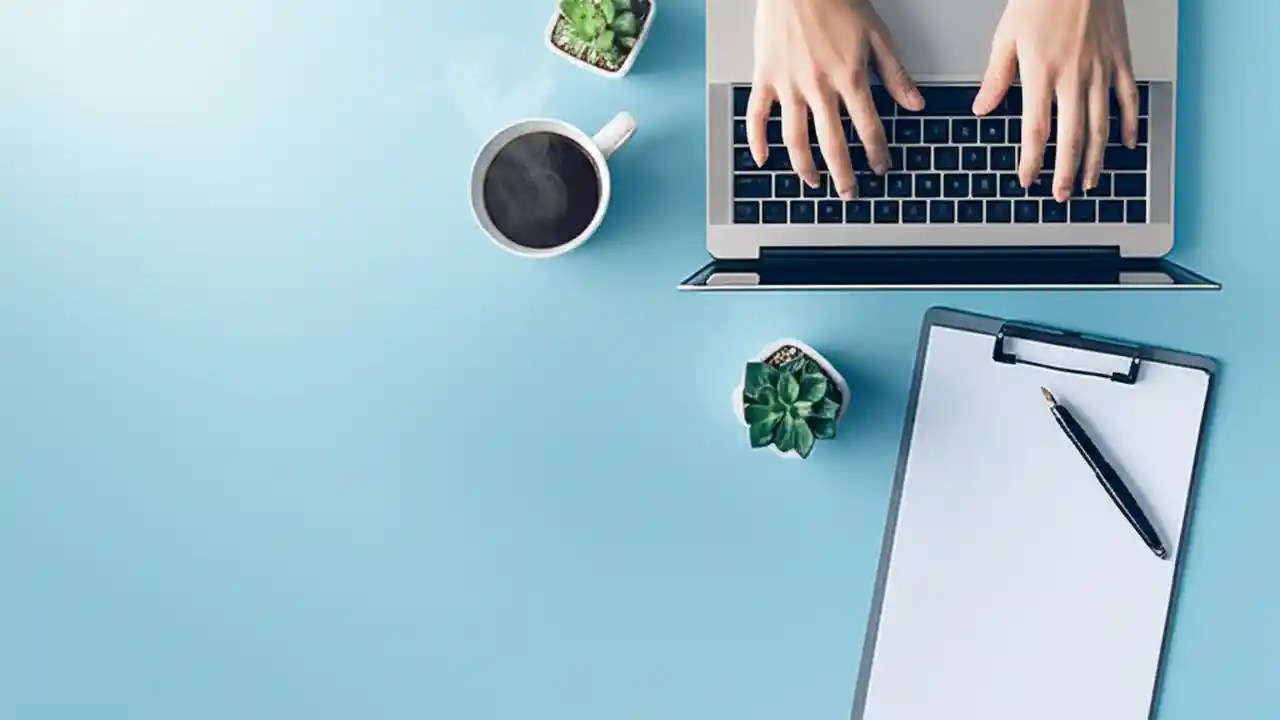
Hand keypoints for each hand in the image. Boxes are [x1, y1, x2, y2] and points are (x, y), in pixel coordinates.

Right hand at [748, 0, 922, 199]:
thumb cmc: (835, 0)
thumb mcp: (877, 34)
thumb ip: (895, 73)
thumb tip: (915, 104)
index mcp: (849, 78)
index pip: (868, 128)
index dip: (877, 153)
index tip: (881, 168)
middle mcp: (818, 88)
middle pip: (831, 144)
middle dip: (842, 175)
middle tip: (848, 194)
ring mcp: (788, 86)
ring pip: (794, 139)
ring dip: (804, 167)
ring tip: (812, 182)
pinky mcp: (764, 78)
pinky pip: (757, 116)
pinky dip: (757, 141)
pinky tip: (763, 159)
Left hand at [974, 0, 1139, 201]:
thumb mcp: (1007, 36)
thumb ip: (996, 77)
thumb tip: (981, 109)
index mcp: (1041, 74)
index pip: (1035, 130)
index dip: (1032, 161)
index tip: (1027, 180)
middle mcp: (1073, 77)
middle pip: (1071, 137)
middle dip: (1065, 171)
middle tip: (1060, 195)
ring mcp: (1101, 70)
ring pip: (1100, 125)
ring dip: (1094, 159)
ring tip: (1088, 182)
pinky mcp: (1121, 59)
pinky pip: (1128, 99)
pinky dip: (1128, 125)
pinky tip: (1124, 145)